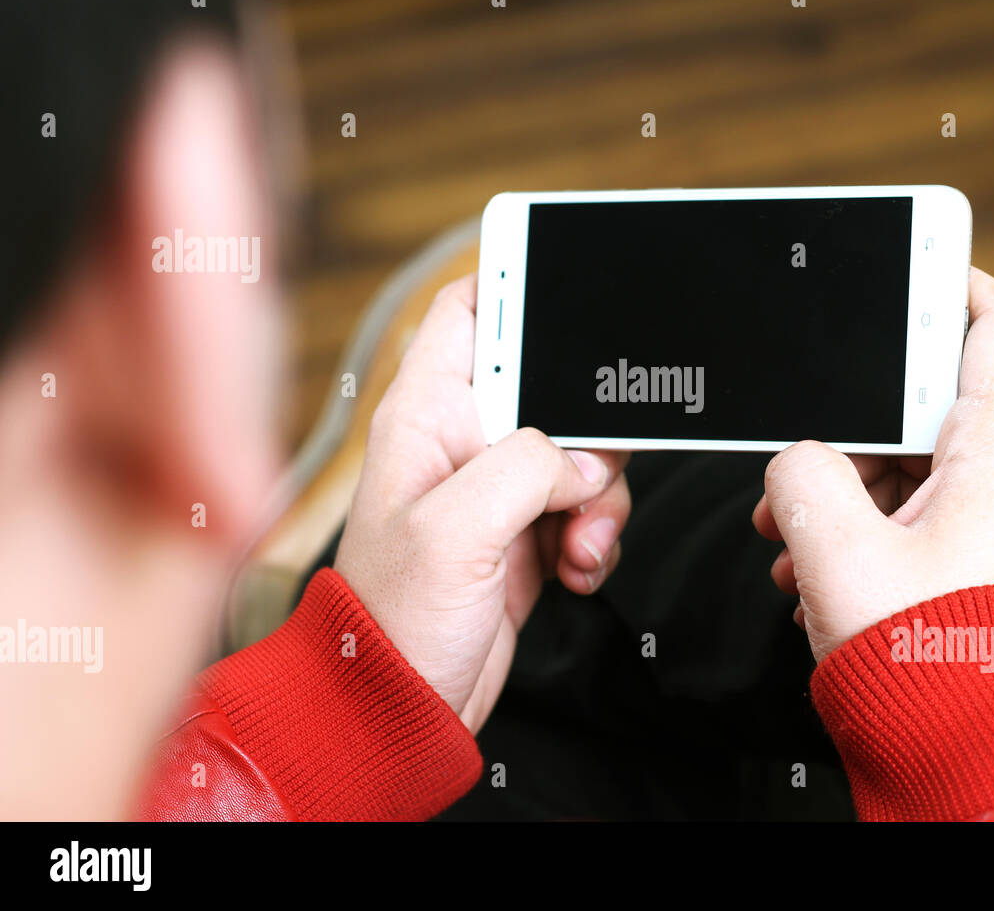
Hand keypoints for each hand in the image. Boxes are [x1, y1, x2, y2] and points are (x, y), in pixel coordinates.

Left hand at [334, 274, 630, 731]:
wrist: (403, 709)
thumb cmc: (392, 623)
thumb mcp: (454, 530)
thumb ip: (526, 467)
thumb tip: (585, 461)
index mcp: (426, 416)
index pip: (468, 312)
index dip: (517, 286)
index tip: (571, 287)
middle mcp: (462, 443)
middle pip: (554, 386)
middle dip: (591, 430)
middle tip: (586, 475)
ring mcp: (495, 492)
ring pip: (584, 455)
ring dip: (601, 499)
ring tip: (574, 545)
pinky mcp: (524, 535)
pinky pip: (588, 510)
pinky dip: (596, 539)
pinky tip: (572, 571)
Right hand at [752, 267, 993, 663]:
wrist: (971, 766)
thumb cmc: (927, 666)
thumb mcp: (833, 550)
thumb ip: (801, 475)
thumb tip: (799, 466)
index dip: (949, 279)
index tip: (909, 258)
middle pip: (931, 409)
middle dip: (851, 436)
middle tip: (797, 470)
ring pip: (921, 472)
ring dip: (850, 498)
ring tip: (794, 546)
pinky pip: (932, 522)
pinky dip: (876, 534)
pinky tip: (823, 577)